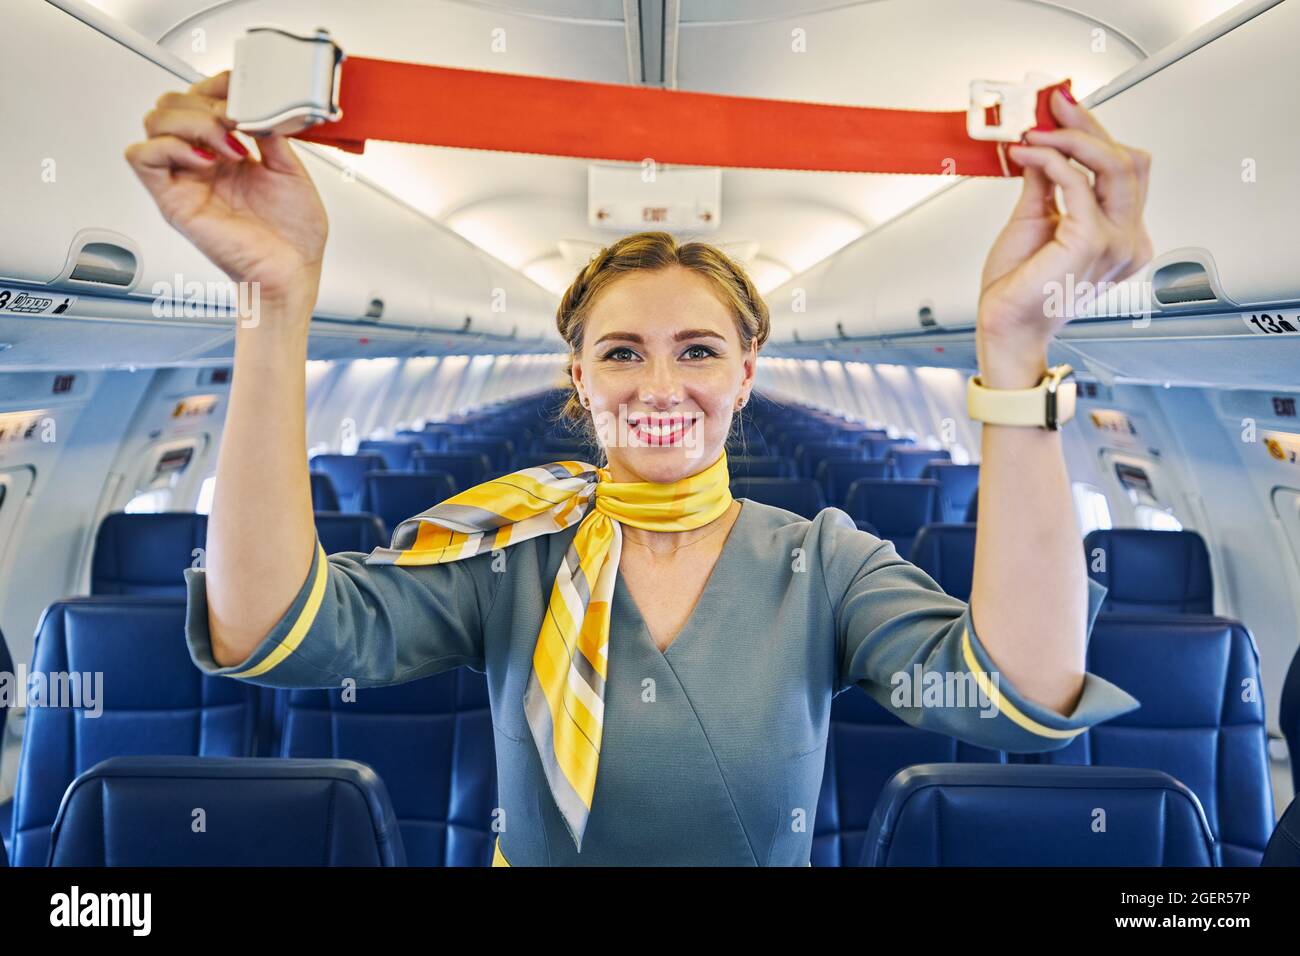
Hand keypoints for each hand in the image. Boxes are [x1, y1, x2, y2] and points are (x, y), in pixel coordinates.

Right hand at [124, 71, 328, 310]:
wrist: (291, 273)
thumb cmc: (293, 236)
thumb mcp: (291, 171)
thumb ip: (272, 134)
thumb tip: (258, 104)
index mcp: (227, 152)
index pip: (199, 99)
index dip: (214, 84)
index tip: (239, 87)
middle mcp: (201, 162)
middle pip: (171, 104)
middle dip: (203, 102)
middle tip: (236, 122)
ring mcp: (184, 179)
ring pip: (154, 122)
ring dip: (192, 122)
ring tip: (229, 145)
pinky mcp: (173, 200)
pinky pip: (142, 157)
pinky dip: (169, 147)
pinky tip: (206, 161)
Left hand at [976, 88, 1152, 387]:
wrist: (1005, 325)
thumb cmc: (1018, 286)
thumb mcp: (1033, 220)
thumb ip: (1045, 184)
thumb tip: (1044, 144)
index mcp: (1122, 235)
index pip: (1126, 170)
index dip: (1097, 133)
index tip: (1064, 110)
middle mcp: (1128, 240)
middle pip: (1127, 160)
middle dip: (1088, 126)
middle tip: (1054, 104)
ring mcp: (1116, 243)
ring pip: (1112, 166)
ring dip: (1071, 140)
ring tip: (1035, 132)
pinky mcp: (1091, 243)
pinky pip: (1078, 185)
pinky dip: (1052, 162)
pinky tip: (1028, 156)